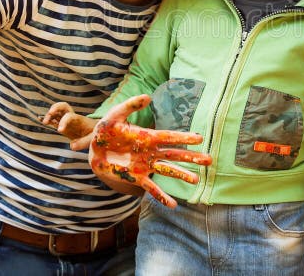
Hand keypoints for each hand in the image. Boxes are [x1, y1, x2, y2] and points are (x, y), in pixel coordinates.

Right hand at [42, 102, 97, 150]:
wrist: (98, 130)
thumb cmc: (96, 133)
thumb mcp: (93, 137)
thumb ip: (84, 142)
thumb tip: (71, 146)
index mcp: (79, 119)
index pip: (69, 116)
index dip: (64, 122)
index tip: (60, 130)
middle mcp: (72, 118)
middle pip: (63, 106)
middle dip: (55, 108)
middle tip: (50, 115)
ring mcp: (67, 121)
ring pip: (57, 112)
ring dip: (49, 114)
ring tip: (44, 122)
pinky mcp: (63, 126)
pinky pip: (54, 121)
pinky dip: (47, 119)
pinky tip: (39, 118)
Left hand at [89, 94, 212, 207]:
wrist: (94, 151)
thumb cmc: (106, 131)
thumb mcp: (115, 116)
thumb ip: (130, 106)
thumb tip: (147, 96)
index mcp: (148, 137)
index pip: (169, 137)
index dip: (184, 137)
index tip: (199, 138)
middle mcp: (151, 152)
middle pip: (175, 155)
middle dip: (191, 158)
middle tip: (209, 160)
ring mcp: (145, 166)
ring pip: (167, 171)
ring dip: (181, 175)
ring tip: (195, 181)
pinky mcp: (137, 178)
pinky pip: (152, 188)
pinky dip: (162, 197)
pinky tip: (173, 205)